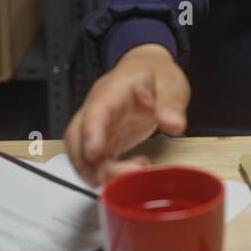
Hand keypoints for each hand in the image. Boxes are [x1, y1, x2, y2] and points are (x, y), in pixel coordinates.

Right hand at [64, 43, 190, 186]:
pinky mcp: (105, 140)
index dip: (91, 134)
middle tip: (110, 179)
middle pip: (76, 138)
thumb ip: (171, 102)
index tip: (94, 153)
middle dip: (86, 163)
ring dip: (96, 173)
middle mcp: (98, 110)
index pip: (94, 112)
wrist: (147, 70)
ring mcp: (99, 126)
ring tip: (126, 180)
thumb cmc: (153, 73)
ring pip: (81, 153)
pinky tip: (132, 172)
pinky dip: (107, 174)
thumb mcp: (169, 81)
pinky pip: (96, 161)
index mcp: (111, 91)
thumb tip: (173, 124)